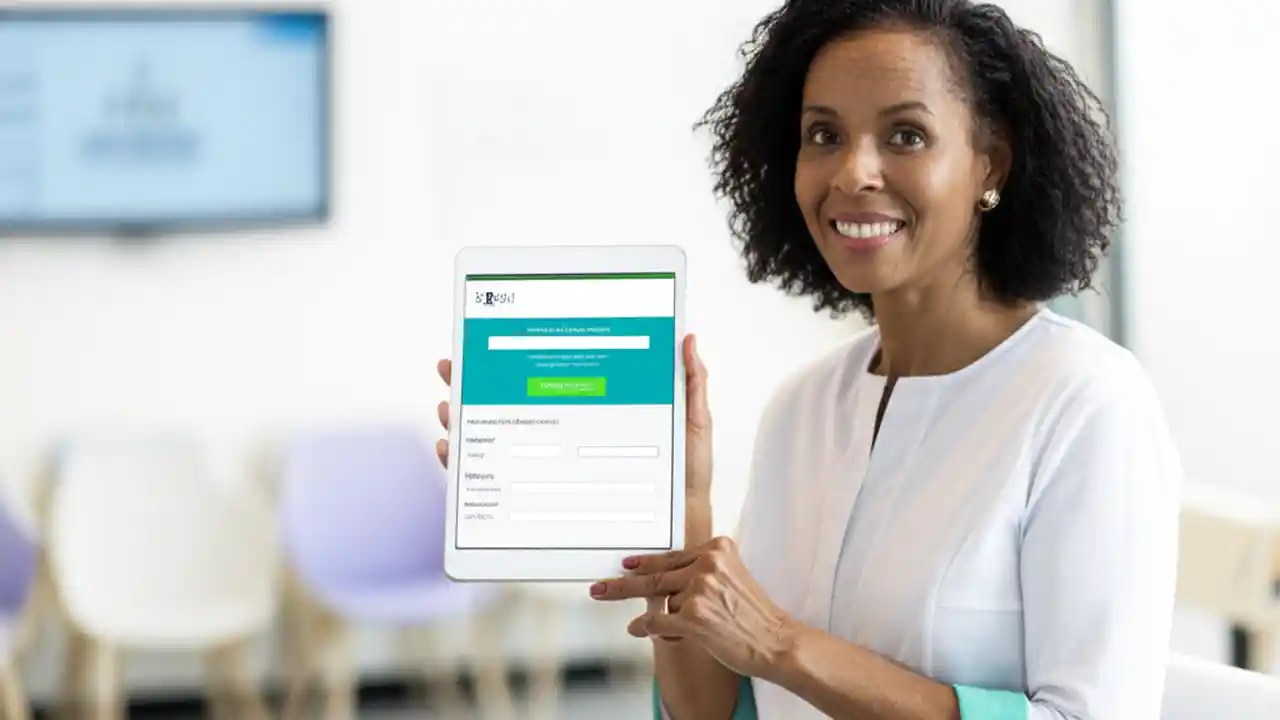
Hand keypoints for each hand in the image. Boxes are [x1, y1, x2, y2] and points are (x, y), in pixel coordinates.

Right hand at [434, 334, 712, 494]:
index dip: (518, 357)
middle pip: (510, 402)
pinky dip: (467, 469)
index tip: (489, 338)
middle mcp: (567, 435)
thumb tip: (687, 338)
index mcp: (594, 410)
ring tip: (449, 405)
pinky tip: (455, 452)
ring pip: (495, 437)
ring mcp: (555, 465)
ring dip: (463, 419)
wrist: (682, 530)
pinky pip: (498, 482)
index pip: (548, 376)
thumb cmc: (686, 479)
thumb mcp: (694, 425)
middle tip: (449, 366)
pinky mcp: (548, 499)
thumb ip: (691, 383)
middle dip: (472, 382)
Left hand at [590, 537, 796, 678]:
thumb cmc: (756, 616)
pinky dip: (645, 628)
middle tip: (600, 587)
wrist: (777, 642)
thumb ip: (701, 572)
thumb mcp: (732, 579)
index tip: (626, 564)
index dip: (644, 562)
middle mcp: (707, 565)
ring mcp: (698, 591)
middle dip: (623, 584)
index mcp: (718, 550)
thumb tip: (666, 578)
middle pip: (655, 575)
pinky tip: (639, 630)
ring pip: (662, 602)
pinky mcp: (693, 617)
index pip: (672, 556)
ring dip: (668, 616)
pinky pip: (656, 622)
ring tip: (692, 625)